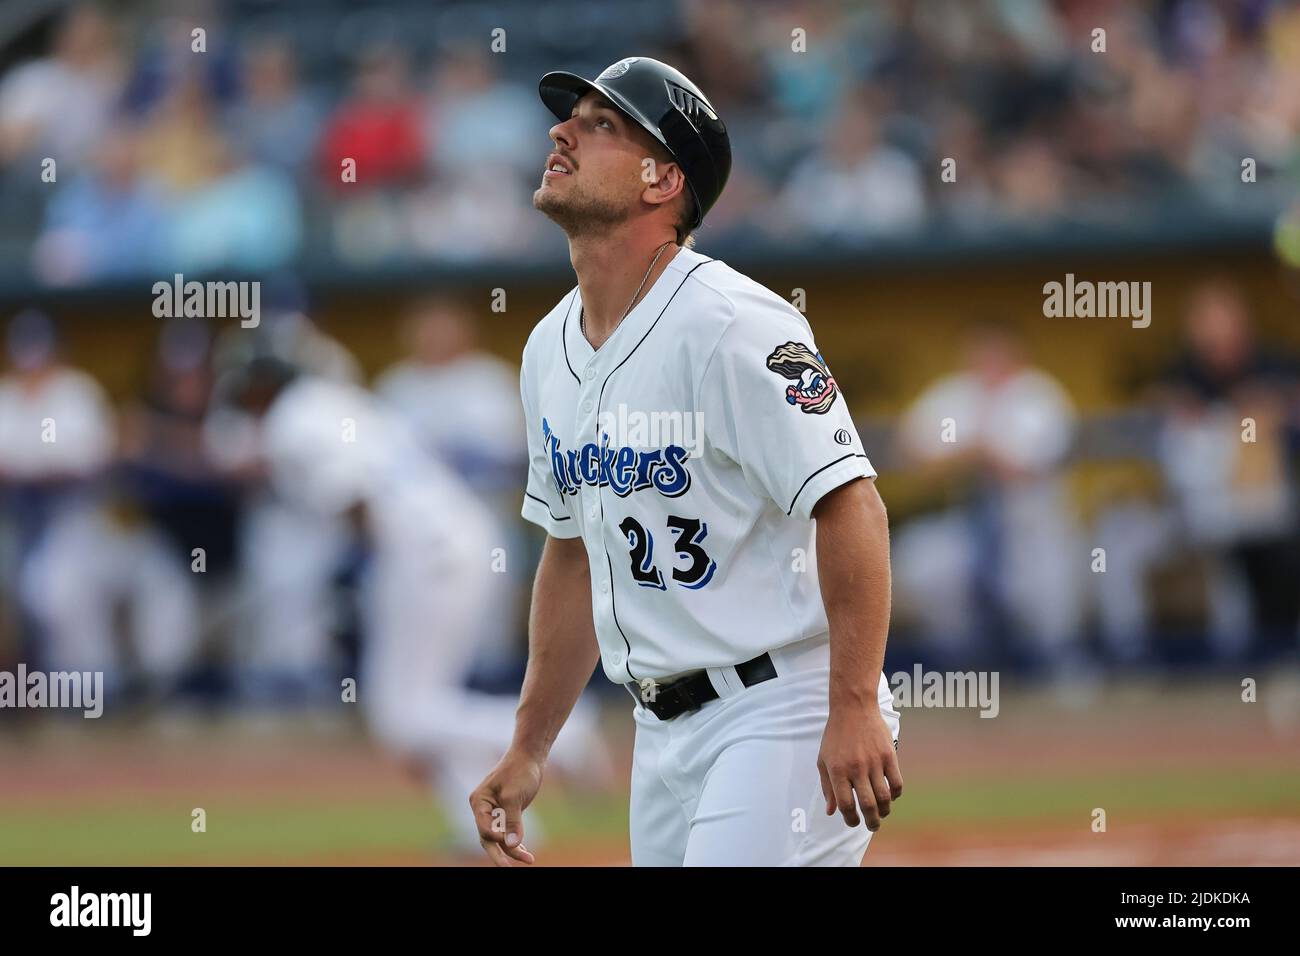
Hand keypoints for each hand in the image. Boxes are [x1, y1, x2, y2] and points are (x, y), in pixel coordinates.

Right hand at [468, 749, 543, 865]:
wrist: (530, 756)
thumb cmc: (520, 771)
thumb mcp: (515, 796)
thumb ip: (512, 821)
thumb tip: (511, 845)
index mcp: (479, 802)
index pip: (484, 827)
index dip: (496, 837)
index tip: (511, 841)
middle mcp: (483, 808)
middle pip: (488, 837)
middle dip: (500, 853)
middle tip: (508, 868)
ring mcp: (494, 812)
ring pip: (499, 838)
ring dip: (513, 849)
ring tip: (529, 859)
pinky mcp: (506, 813)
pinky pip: (507, 832)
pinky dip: (516, 842)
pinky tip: (525, 852)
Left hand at [817, 703, 902, 830]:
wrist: (853, 707)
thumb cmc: (835, 735)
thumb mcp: (823, 760)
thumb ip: (827, 787)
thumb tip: (831, 811)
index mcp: (837, 770)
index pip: (846, 804)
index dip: (850, 819)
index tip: (853, 822)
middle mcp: (856, 768)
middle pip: (868, 805)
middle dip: (871, 822)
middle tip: (872, 826)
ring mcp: (874, 762)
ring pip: (884, 797)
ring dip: (884, 811)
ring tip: (882, 813)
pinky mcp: (889, 755)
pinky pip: (897, 782)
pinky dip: (896, 794)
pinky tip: (890, 795)